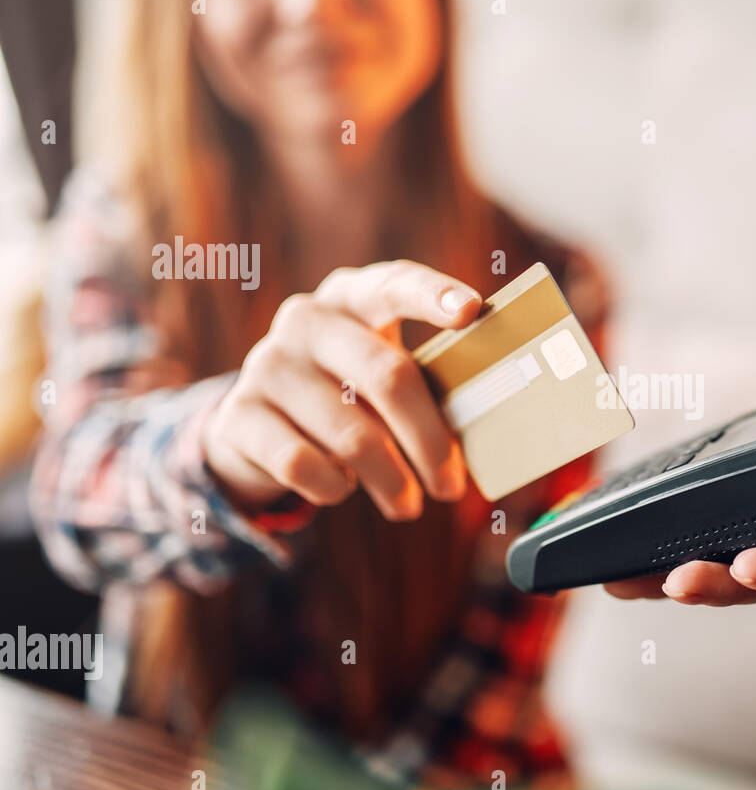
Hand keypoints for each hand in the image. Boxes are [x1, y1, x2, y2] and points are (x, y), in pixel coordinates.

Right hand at [202, 261, 480, 520]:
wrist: (258, 428)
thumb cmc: (349, 395)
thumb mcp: (381, 375)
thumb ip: (423, 384)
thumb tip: (483, 429)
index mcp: (353, 298)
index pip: (395, 284)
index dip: (433, 295)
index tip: (472, 311)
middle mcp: (307, 319)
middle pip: (387, 377)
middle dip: (430, 441)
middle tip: (451, 488)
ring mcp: (267, 363)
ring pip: (352, 435)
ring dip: (391, 481)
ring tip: (408, 505)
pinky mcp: (239, 415)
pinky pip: (304, 464)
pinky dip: (335, 487)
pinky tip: (343, 487)